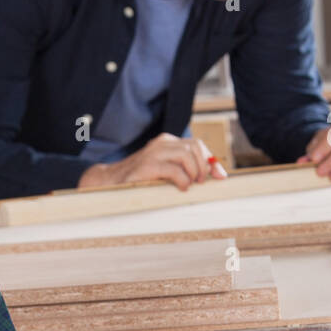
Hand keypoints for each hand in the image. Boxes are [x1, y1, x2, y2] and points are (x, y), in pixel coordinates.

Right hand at [77, 132, 228, 191]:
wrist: (109, 181)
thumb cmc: (141, 179)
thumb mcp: (166, 171)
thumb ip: (186, 170)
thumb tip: (215, 176)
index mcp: (167, 143)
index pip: (197, 145)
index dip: (211, 160)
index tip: (220, 176)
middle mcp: (162, 144)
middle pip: (195, 147)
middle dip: (204, 166)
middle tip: (201, 182)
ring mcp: (154, 153)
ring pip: (186, 156)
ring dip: (193, 173)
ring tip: (190, 185)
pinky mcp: (147, 166)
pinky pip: (173, 170)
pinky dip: (182, 180)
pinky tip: (181, 187)